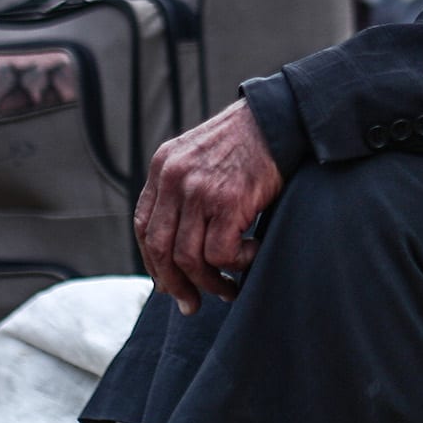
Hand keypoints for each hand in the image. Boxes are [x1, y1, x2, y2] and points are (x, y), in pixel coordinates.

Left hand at [134, 101, 285, 312]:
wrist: (279, 118)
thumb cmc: (247, 142)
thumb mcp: (200, 156)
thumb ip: (183, 189)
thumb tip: (179, 245)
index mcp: (163, 167)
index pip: (143, 226)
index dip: (153, 261)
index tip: (167, 283)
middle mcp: (174, 179)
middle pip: (160, 249)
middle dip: (175, 284)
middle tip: (191, 304)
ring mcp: (199, 190)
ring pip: (189, 258)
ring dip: (211, 281)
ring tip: (229, 287)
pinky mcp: (228, 202)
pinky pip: (221, 254)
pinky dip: (238, 263)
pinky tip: (254, 251)